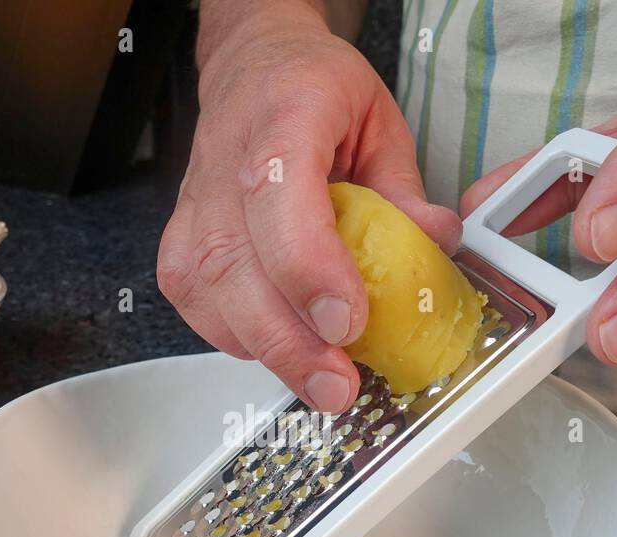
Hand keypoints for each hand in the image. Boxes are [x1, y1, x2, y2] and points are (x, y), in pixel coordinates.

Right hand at [157, 1, 459, 410]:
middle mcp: (225, 166)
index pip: (278, 197)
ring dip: (268, 350)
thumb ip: (404, 189)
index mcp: (283, 118)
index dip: (309, 268)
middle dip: (289, 341)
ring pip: (211, 297)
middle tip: (338, 387)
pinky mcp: (179, 247)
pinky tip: (280, 346)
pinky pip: (200, 309)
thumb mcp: (379, 122)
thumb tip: (436, 243)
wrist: (253, 70)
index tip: (346, 322)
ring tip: (321, 381)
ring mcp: (193, 210)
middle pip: (236, 267)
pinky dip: (241, 339)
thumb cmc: (312, 91)